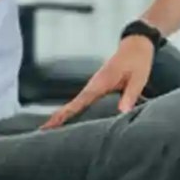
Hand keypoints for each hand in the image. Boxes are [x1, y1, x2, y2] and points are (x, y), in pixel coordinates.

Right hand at [40, 36, 155, 129]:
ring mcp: (94, 86)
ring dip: (64, 116)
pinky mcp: (99, 87)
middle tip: (42, 134)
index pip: (77, 103)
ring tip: (51, 132)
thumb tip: (122, 113)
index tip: (47, 126)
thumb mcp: (138, 78)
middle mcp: (93, 86)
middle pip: (71, 106)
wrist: (136, 44)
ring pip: (76, 104)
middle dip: (57, 119)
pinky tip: (72, 121)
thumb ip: (130, 95)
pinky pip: (83, 102)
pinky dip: (74, 111)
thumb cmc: (138, 61)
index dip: (62, 116)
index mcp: (99, 84)